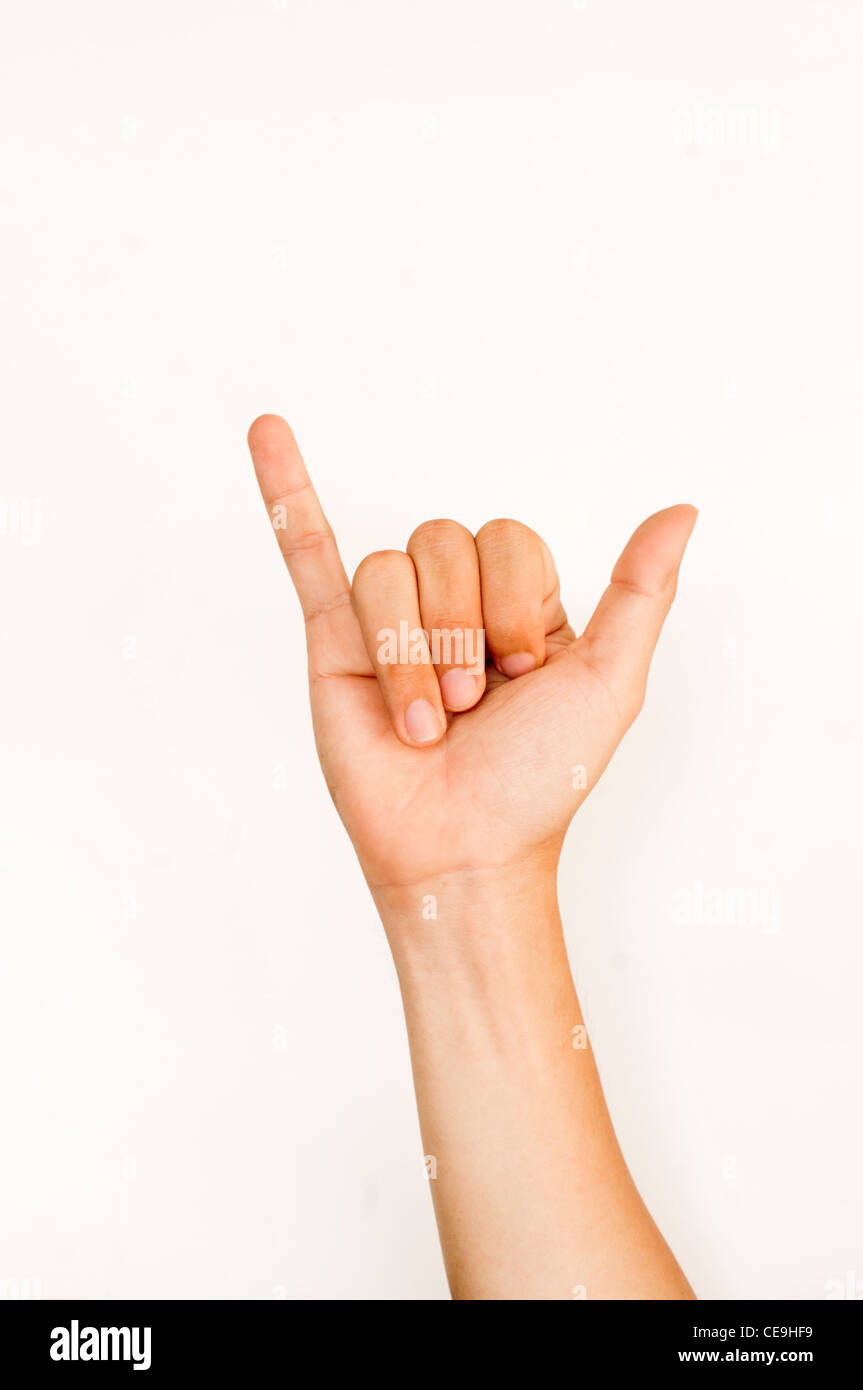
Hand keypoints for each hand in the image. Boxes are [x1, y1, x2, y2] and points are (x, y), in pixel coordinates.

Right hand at [248, 415, 696, 898]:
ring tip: (423, 722)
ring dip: (408, 653)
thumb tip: (682, 509)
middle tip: (470, 706)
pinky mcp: (332, 641)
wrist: (462, 850)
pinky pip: (305, 551)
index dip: (513, 600)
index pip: (507, 539)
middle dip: (458, 629)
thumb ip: (641, 592)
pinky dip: (284, 491)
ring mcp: (388, 618)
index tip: (525, 674)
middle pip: (443, 543)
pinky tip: (267, 431)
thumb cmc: (537, 780)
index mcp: (516, 604)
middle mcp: (451, 603)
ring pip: (385, 569)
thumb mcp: (610, 682)